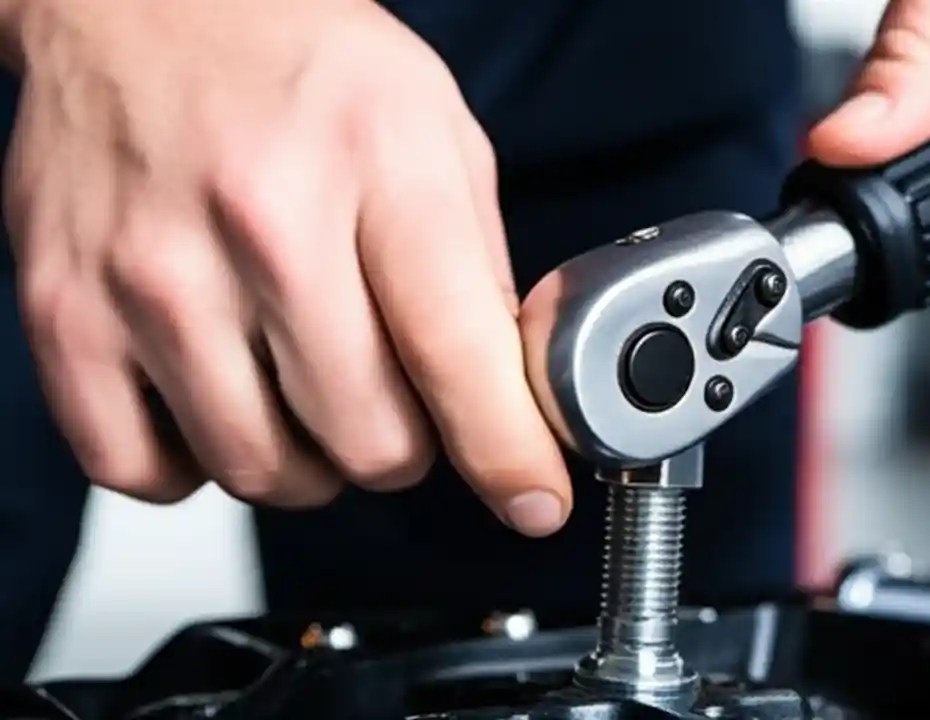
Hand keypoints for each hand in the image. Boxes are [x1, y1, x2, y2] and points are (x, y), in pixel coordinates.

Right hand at [2, 0, 570, 534]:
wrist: (139, 2)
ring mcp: (150, 275)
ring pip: (264, 470)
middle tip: (392, 394)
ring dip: (306, 457)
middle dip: (402, 444)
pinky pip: (144, 470)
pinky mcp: (66, 314)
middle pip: (368, 441)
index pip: (455, 354)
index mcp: (374, 163)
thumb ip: (478, 269)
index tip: (532, 500)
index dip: (508, 455)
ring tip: (303, 383)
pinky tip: (221, 395)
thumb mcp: (434, 131)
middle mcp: (259, 221)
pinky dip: (198, 461)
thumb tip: (510, 397)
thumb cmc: (296, 64)